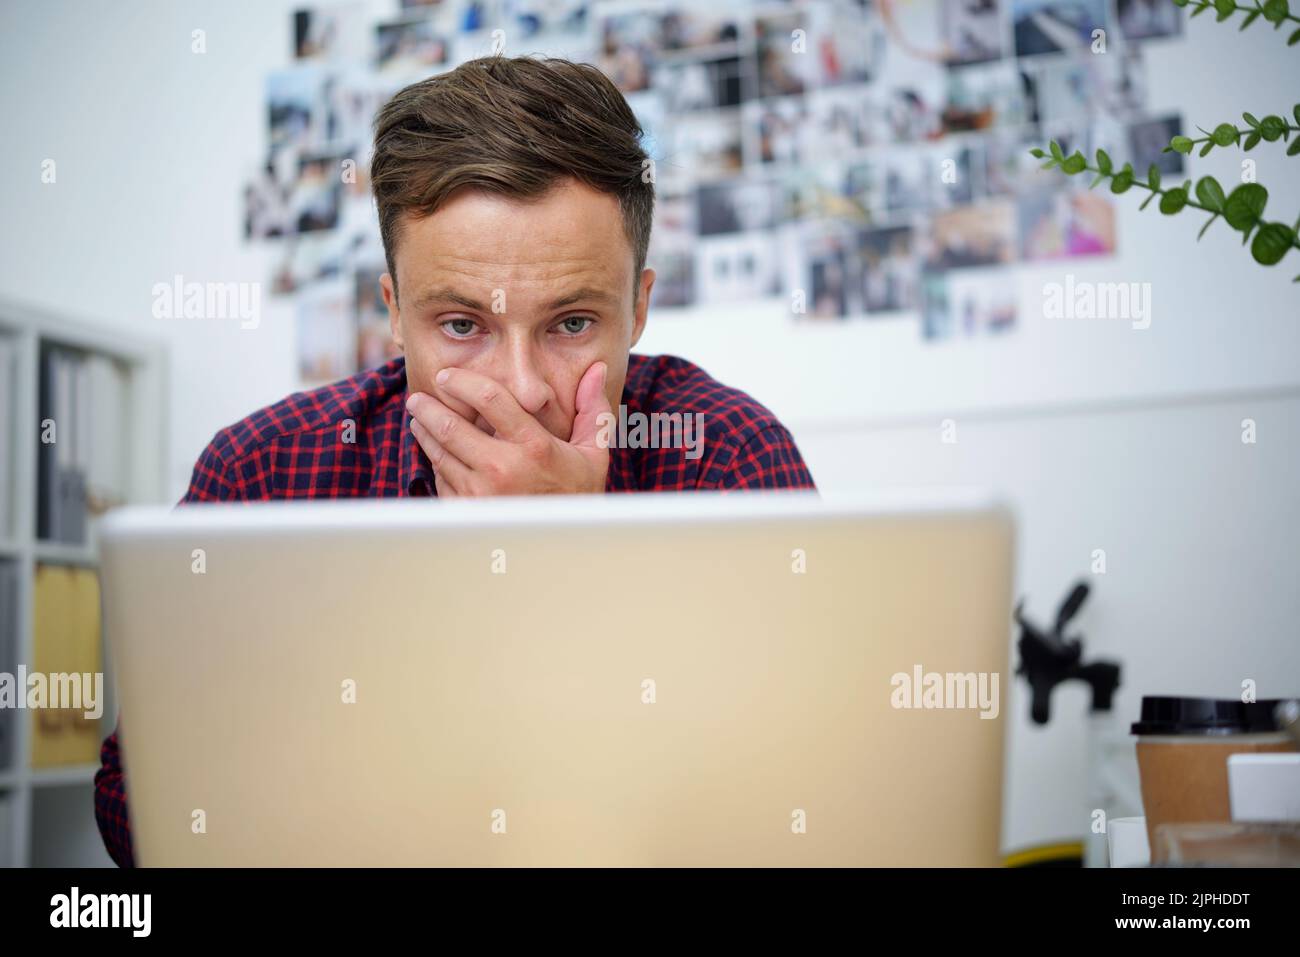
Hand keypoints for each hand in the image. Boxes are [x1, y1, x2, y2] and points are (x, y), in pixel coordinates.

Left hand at [406, 362, 610, 496]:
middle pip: (450, 426)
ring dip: (425, 432)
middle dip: (428, 407)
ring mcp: (481, 494)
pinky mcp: (467, 512)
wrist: (563, 547)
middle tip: (419, 399)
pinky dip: (437, 464)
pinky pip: (442, 480)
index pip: (489, 400)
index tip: (448, 376)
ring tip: (420, 420)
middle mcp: (503, 469)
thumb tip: (597, 370)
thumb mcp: (593, 453)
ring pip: (439, 452)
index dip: (463, 382)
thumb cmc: (577, 495)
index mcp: (533, 447)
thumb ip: (592, 410)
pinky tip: (439, 455)